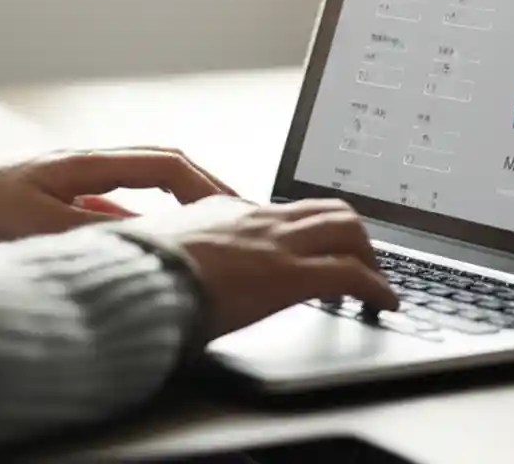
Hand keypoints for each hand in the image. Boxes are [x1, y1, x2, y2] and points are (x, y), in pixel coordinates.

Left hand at [0, 147, 236, 244]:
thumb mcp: (42, 227)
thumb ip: (96, 235)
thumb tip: (148, 244)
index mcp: (91, 163)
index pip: (167, 164)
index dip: (206, 184)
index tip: (233, 206)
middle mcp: (92, 163)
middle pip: (168, 168)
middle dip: (207, 190)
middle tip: (238, 214)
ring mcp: (82, 178)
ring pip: (148, 185)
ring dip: (182, 204)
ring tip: (211, 230)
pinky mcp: (70, 196)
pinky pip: (125, 201)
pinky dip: (153, 218)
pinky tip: (160, 241)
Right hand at [120, 196, 398, 340]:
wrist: (129, 282)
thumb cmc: (131, 275)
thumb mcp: (152, 253)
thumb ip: (174, 254)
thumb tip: (167, 270)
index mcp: (223, 211)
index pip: (283, 212)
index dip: (309, 230)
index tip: (317, 250)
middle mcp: (256, 218)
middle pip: (326, 209)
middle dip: (353, 235)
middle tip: (363, 262)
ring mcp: (275, 243)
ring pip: (347, 229)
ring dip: (369, 255)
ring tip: (376, 283)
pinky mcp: (288, 275)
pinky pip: (351, 274)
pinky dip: (376, 288)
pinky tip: (384, 304)